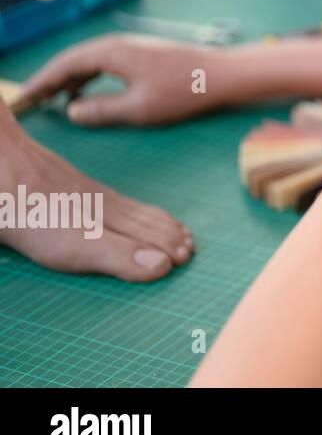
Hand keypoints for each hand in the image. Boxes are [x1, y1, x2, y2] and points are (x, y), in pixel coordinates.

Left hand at [0, 103, 193, 280]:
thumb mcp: (75, 245)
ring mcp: (85, 194)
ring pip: (128, 209)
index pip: (147, 234)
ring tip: (168, 224)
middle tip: (188, 242)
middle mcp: (103, 205)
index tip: (188, 254)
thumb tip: (164, 266)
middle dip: (166, 232)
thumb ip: (119, 255)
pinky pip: (110, 200)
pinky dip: (127, 208)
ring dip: (151, 220)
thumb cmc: (34, 211)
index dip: (167, 245)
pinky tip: (118, 206)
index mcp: (109, 221)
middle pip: (142, 220)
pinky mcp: (66, 186)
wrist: (2, 168)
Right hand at [19, 35, 219, 126]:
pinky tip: (83, 93)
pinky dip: (86, 76)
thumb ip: (101, 110)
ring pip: (88, 61)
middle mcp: (116, 44)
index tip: (25, 99)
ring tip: (51, 100)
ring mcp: (130, 46)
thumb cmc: (183, 92)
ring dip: (68, 78)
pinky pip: (103, 62)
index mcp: (110, 52)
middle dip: (50, 80)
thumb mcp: (138, 108)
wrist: (222, 74)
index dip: (41, 82)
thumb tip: (72, 110)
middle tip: (31, 101)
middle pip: (72, 60)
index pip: (64, 65)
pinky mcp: (141, 53)